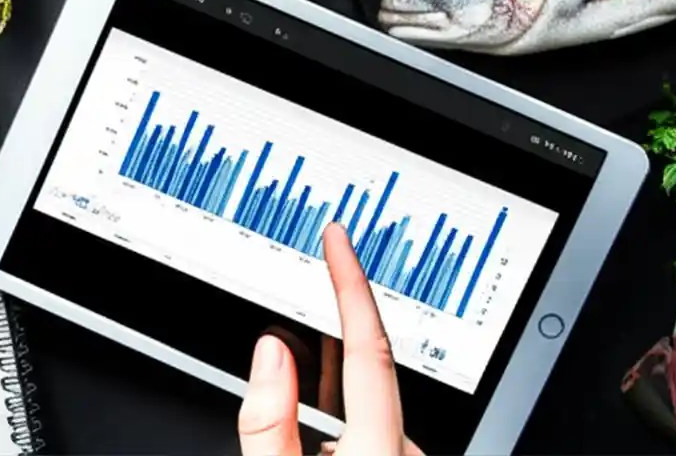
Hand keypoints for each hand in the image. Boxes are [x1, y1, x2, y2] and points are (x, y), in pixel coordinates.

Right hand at [238, 224, 422, 455]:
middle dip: (320, 366)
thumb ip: (269, 421)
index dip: (350, 283)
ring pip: (366, 412)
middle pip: (362, 381)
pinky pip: (376, 437)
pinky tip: (314, 447)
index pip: (368, 346)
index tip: (338, 240)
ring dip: (332, 409)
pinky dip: (348, 432)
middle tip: (278, 357)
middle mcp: (405, 452)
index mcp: (378, 449)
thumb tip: (271, 353)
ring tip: (292, 438)